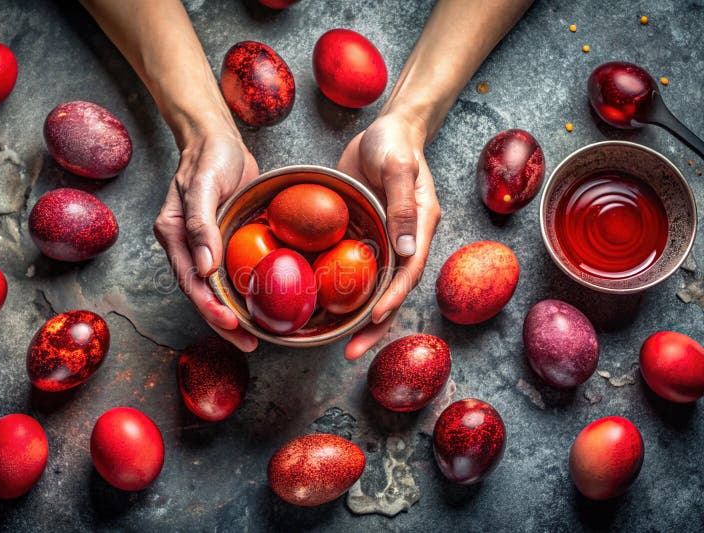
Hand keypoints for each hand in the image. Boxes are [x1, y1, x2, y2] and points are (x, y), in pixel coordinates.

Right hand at [154, 130, 259, 351]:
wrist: (217, 139)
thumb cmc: (210, 156)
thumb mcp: (205, 184)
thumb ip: (201, 223)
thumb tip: (205, 267)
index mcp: (173, 233)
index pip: (190, 281)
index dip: (209, 306)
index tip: (231, 323)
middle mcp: (185, 245)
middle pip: (201, 293)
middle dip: (223, 322)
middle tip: (249, 343)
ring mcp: (202, 246)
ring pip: (215, 289)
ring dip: (232, 314)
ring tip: (255, 336)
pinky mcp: (221, 241)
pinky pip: (229, 273)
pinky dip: (241, 292)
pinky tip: (259, 305)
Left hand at [337, 111, 440, 359]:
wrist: (386, 130)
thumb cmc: (394, 142)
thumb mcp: (397, 165)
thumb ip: (401, 202)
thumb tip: (403, 249)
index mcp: (420, 226)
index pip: (409, 271)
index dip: (393, 297)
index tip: (374, 319)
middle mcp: (405, 240)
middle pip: (393, 291)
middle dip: (375, 326)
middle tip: (351, 353)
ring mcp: (385, 241)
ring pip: (374, 287)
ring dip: (359, 318)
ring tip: (339, 344)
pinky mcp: (366, 236)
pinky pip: (356, 269)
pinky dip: (344, 290)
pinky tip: (323, 307)